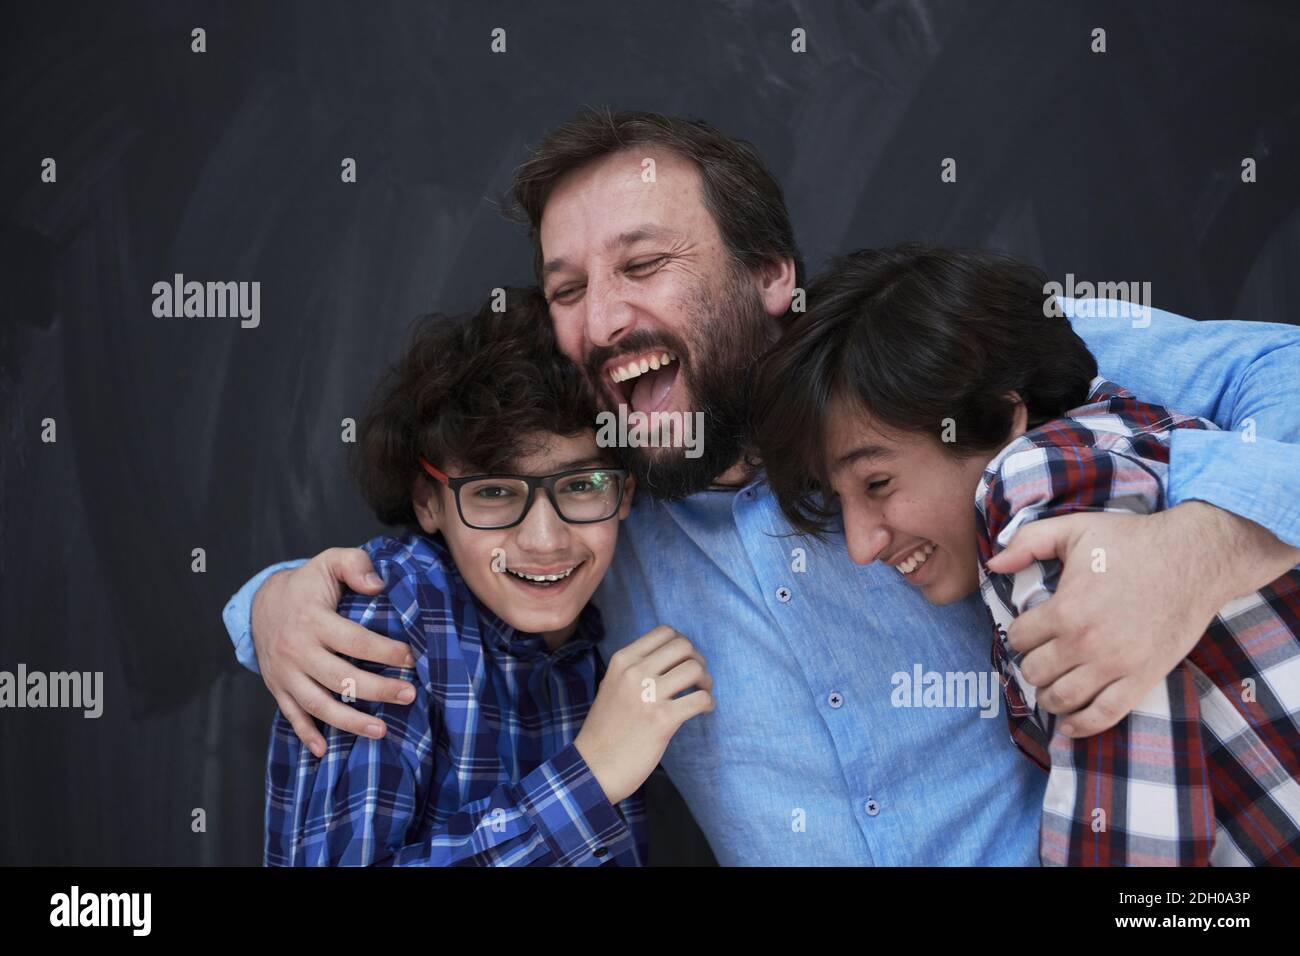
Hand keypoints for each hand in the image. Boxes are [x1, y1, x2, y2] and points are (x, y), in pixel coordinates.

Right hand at [251, 548, 417, 757]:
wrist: (260, 601)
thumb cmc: (307, 583)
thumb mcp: (330, 561)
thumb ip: (356, 566)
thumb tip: (379, 585)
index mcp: (313, 620)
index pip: (355, 641)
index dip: (386, 651)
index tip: (412, 658)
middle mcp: (296, 649)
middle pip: (341, 677)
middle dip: (378, 690)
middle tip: (410, 695)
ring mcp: (284, 672)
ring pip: (318, 703)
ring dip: (350, 721)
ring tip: (382, 731)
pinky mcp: (277, 687)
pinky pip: (291, 714)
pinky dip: (306, 734)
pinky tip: (324, 751)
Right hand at [573, 625, 714, 804]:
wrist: (594, 767)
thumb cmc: (605, 729)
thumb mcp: (611, 685)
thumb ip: (635, 668)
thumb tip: (669, 658)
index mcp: (622, 660)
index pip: (664, 632)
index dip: (682, 643)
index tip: (684, 661)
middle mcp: (635, 672)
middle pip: (684, 646)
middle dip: (698, 660)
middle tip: (697, 679)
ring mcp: (649, 695)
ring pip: (695, 669)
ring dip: (706, 681)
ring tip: (701, 694)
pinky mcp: (663, 720)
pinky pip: (701, 699)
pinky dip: (708, 703)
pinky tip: (702, 711)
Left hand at [985, 502, 1297, 737]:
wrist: (1195, 558)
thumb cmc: (1132, 541)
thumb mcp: (1074, 529)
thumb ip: (1028, 542)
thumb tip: (993, 564)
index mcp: (1064, 609)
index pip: (1017, 638)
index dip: (1018, 634)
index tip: (1028, 631)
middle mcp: (1085, 643)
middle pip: (1034, 671)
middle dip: (1031, 664)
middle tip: (1039, 656)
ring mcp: (1114, 665)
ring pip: (1061, 698)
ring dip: (1048, 696)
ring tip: (1049, 687)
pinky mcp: (1142, 679)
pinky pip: (1104, 715)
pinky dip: (1081, 727)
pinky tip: (1069, 724)